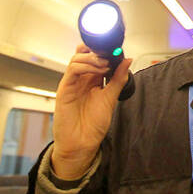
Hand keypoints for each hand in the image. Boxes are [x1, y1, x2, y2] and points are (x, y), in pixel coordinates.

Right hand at [50, 44, 131, 179]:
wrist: (82, 143)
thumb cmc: (94, 124)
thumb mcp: (111, 98)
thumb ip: (118, 79)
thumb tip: (127, 60)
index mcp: (92, 80)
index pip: (95, 56)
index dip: (105, 51)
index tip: (117, 51)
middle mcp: (82, 79)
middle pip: (84, 53)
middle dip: (97, 50)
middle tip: (110, 55)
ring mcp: (73, 82)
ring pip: (78, 58)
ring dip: (93, 58)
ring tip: (106, 65)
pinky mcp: (65, 88)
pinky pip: (73, 69)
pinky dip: (85, 66)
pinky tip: (98, 70)